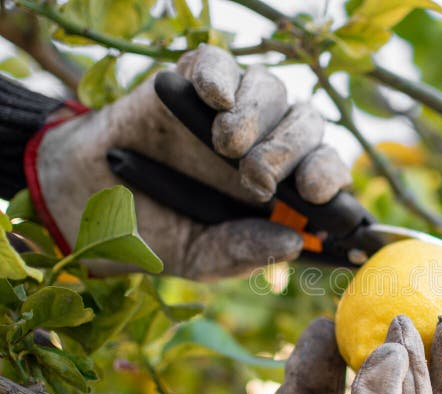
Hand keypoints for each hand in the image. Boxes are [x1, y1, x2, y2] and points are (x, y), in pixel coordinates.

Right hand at [33, 45, 349, 278]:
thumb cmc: (159, 229)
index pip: (326, 171)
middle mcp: (268, 143)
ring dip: (257, 116)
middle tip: (260, 176)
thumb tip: (293, 243)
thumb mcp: (200, 255)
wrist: (90, 200)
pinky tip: (213, 98)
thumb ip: (242, 251)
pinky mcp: (196, 80)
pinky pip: (220, 65)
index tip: (316, 191)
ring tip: (227, 145)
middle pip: (307, 126)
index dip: (328, 176)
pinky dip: (221, 77)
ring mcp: (234, 109)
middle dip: (289, 150)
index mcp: (283, 188)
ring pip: (272, 90)